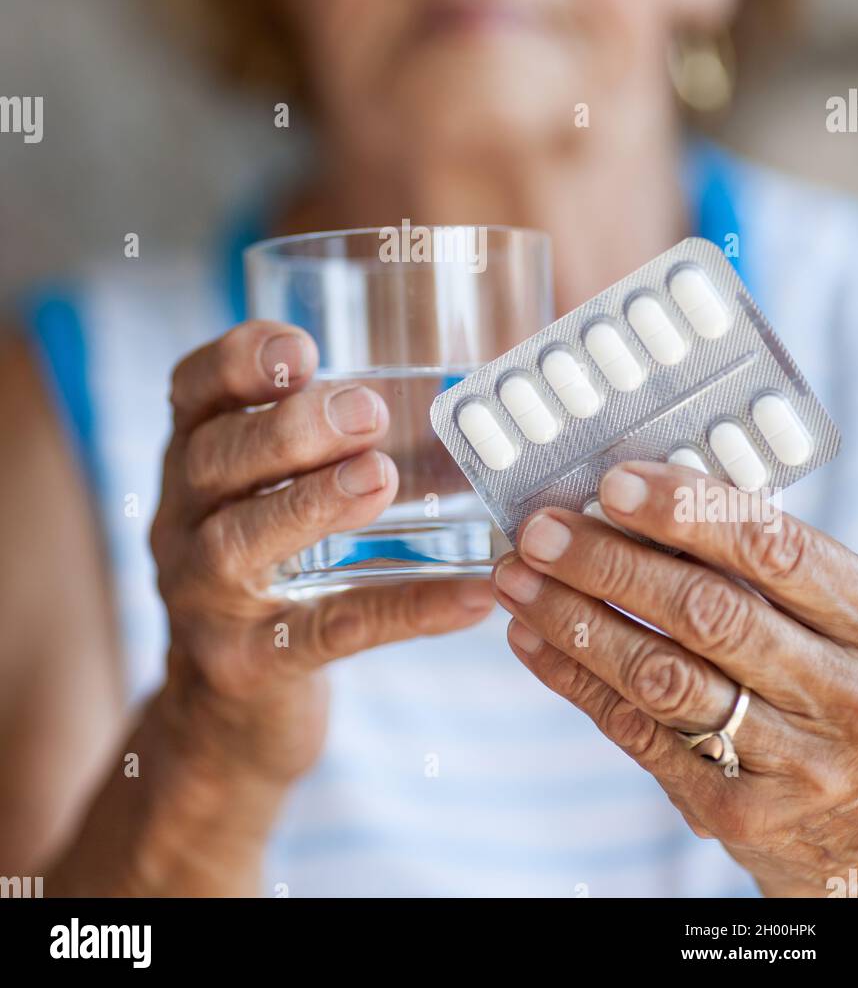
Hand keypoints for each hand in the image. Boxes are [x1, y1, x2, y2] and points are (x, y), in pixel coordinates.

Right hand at [151, 320, 494, 791]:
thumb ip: (331, 439)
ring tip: (380, 477)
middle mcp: (181, 520)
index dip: (237, 361)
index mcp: (194, 460)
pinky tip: (466, 598)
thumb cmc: (277, 568)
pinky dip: (399, 612)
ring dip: (312, 503)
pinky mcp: (244, 666)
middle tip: (368, 413)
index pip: (192, 390)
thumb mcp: (273, 495)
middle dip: (289, 429)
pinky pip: (323, 634)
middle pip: (213, 459)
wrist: (226, 716)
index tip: (304, 350)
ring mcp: (203, 598)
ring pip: (239, 543)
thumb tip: (465, 380)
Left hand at [491, 460, 857, 897]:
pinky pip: (639, 734)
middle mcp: (836, 692)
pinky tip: (533, 639)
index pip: (773, 551)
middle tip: (540, 530)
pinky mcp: (735, 810)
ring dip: (574, 620)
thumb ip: (761, 571)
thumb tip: (646, 498)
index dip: (688, 511)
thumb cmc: (837, 688)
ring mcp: (789, 761)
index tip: (614, 483)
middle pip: (706, 613)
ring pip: (662, 677)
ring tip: (517, 577)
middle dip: (609, 564)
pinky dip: (576, 680)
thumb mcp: (830, 620)